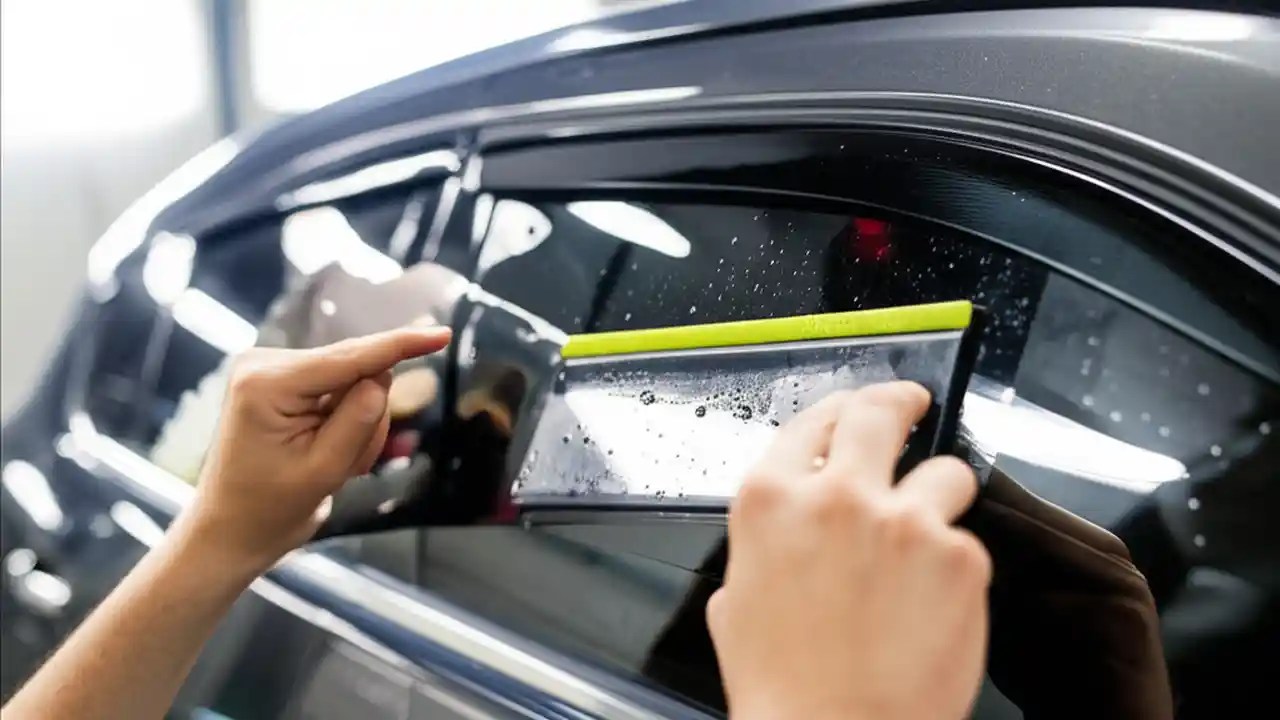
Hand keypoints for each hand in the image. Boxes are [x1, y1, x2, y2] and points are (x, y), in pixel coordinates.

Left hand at [175, 325, 451, 573]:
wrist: (231, 529)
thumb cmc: (268, 509)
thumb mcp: (322, 471)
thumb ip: (357, 421)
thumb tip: (382, 377)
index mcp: (268, 383)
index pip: (350, 358)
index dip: (400, 345)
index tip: (442, 333)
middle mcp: (268, 363)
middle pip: (357, 372)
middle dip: (366, 419)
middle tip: (346, 466)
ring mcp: (276, 370)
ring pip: (356, 384)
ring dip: (358, 428)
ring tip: (332, 465)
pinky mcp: (287, 381)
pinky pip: (344, 392)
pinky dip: (347, 426)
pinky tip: (326, 453)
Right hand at [708, 382, 989, 719]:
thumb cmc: (782, 685)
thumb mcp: (736, 599)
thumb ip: (766, 542)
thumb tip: (789, 526)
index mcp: (770, 499)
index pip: (810, 420)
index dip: (838, 410)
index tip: (854, 408)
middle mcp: (836, 495)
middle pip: (877, 412)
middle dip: (898, 403)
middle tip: (910, 405)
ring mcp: (903, 521)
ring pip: (945, 471)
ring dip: (939, 493)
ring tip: (929, 533)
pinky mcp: (959, 558)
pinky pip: (967, 541)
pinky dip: (956, 566)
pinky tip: (934, 603)